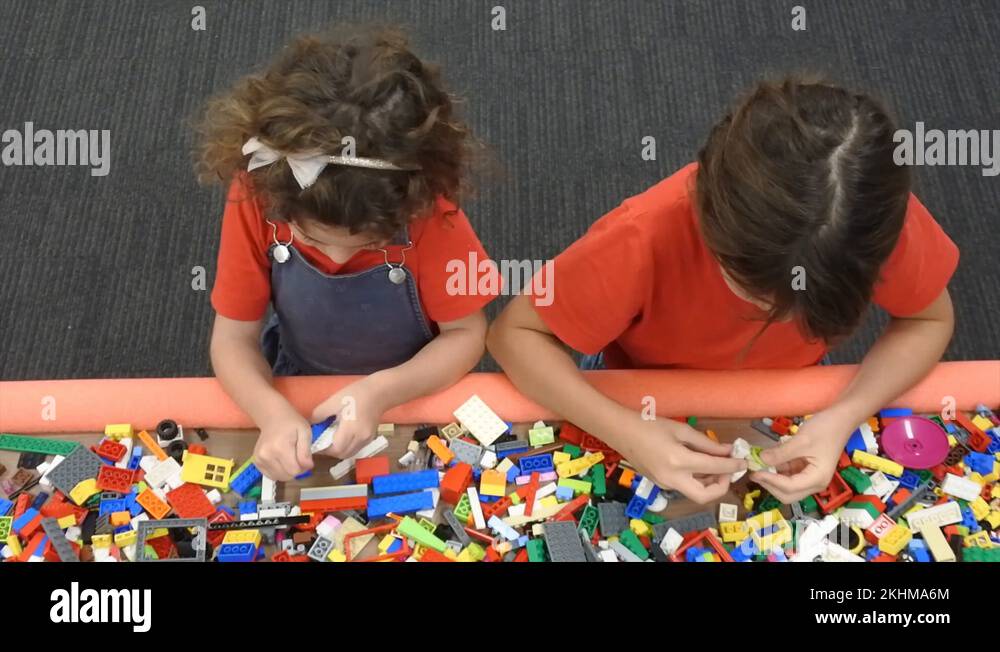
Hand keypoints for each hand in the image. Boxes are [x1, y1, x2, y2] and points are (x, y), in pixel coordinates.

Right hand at [253, 402, 313, 480]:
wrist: (273, 417)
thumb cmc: (291, 423)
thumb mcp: (305, 432)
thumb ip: (306, 452)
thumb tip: (308, 467)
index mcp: (280, 447)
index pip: (294, 471)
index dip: (303, 468)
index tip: (306, 460)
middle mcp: (267, 455)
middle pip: (287, 476)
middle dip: (296, 470)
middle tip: (299, 458)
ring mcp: (259, 459)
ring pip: (279, 478)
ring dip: (288, 472)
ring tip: (290, 458)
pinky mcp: (256, 462)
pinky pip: (271, 475)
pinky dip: (279, 472)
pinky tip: (282, 460)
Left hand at [311, 374, 387, 458]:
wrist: (379, 392)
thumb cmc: (356, 394)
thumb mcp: (334, 401)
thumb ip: (319, 414)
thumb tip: (310, 424)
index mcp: (351, 428)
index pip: (335, 448)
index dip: (324, 449)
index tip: (317, 442)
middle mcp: (360, 437)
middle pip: (342, 454)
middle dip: (330, 451)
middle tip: (322, 441)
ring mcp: (367, 439)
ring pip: (350, 454)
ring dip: (339, 451)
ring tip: (332, 440)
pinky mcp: (370, 438)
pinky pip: (356, 449)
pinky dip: (347, 447)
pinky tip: (343, 437)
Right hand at [617, 417, 746, 503]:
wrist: (619, 431)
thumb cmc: (648, 424)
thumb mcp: (680, 430)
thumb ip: (706, 443)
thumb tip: (727, 450)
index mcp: (678, 461)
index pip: (714, 468)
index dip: (732, 465)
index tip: (743, 461)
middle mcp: (672, 478)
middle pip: (704, 496)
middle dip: (721, 486)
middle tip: (727, 471)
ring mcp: (664, 484)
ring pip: (694, 493)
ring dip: (709, 483)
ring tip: (715, 465)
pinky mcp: (659, 483)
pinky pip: (683, 486)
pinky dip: (696, 480)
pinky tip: (698, 465)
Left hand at [751, 409, 854, 502]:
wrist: (841, 419)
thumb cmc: (825, 429)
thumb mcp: (801, 440)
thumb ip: (780, 453)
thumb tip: (761, 460)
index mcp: (817, 478)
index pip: (789, 487)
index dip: (770, 481)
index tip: (754, 472)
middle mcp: (814, 483)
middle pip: (787, 494)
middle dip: (770, 485)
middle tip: (754, 472)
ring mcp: (810, 477)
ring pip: (786, 487)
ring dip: (772, 478)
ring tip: (758, 465)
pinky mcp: (806, 470)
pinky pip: (788, 475)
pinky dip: (777, 471)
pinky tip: (769, 460)